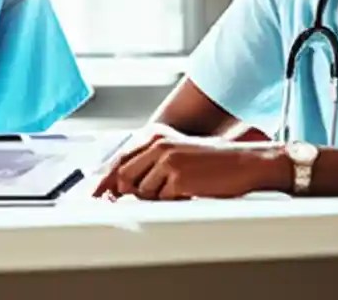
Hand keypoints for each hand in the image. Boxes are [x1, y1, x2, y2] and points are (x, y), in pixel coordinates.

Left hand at [92, 123, 215, 194]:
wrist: (244, 163)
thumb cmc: (211, 162)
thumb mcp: (175, 153)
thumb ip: (147, 163)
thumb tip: (118, 186)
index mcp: (154, 135)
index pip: (119, 159)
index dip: (105, 180)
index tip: (94, 196)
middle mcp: (157, 144)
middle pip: (123, 177)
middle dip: (128, 193)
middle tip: (146, 197)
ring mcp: (166, 161)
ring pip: (142, 192)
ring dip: (157, 198)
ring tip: (180, 188)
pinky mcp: (178, 178)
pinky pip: (162, 200)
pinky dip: (173, 202)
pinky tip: (190, 191)